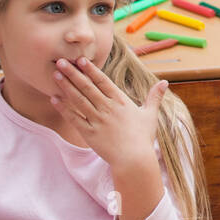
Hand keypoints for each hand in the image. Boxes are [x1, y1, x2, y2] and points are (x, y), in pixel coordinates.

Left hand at [50, 56, 164, 172]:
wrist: (134, 159)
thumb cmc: (143, 138)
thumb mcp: (150, 115)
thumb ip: (155, 97)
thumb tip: (165, 82)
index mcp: (120, 102)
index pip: (103, 82)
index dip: (91, 70)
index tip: (81, 60)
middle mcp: (107, 108)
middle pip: (87, 87)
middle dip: (73, 73)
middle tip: (61, 61)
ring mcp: (97, 120)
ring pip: (78, 100)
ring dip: (66, 86)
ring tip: (55, 75)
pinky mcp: (89, 133)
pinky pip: (74, 118)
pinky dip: (63, 108)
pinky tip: (54, 99)